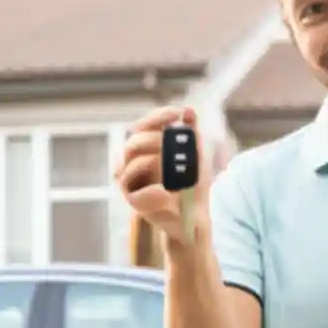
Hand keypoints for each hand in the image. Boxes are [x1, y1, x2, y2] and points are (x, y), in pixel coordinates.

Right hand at [114, 106, 212, 244]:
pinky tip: (167, 192)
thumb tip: (189, 111)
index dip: (158, 117)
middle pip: (133, 143)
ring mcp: (132, 182)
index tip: (178, 114)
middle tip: (170, 142)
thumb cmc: (191, 184)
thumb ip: (191, 135)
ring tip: (170, 167)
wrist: (194, 216)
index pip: (144, 125)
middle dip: (154, 140)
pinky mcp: (135, 202)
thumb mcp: (196, 158)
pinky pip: (137, 194)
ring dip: (154, 163)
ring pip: (132, 165)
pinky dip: (153, 192)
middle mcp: (134, 162)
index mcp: (146, 148)